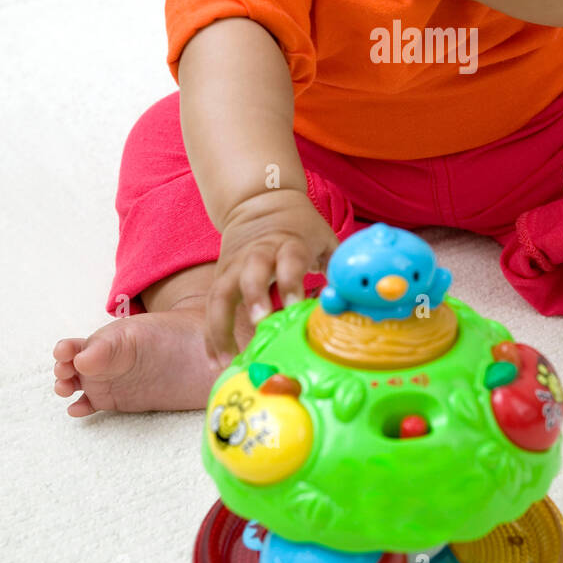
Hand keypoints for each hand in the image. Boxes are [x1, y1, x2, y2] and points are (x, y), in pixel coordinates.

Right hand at [204, 188, 338, 364]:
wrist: (260, 201)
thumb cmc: (300, 227)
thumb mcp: (323, 237)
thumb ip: (337, 266)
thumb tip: (351, 301)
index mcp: (288, 243)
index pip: (289, 261)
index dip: (291, 282)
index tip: (295, 307)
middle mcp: (257, 254)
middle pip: (251, 274)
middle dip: (254, 299)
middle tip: (260, 325)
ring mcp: (234, 265)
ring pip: (220, 294)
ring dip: (221, 327)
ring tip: (227, 361)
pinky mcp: (220, 277)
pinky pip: (211, 307)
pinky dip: (211, 335)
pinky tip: (214, 361)